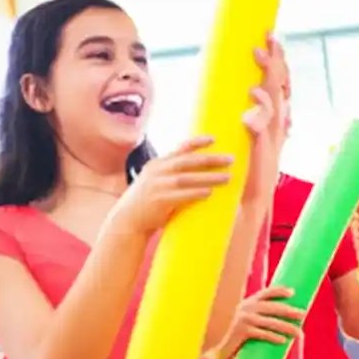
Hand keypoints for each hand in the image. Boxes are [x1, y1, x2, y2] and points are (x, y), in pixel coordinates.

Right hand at [107, 136, 233, 236]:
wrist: (128, 219)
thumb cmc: (149, 200)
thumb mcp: (156, 180)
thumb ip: (172, 173)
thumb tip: (200, 170)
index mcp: (158, 164)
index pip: (179, 149)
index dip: (197, 142)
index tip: (214, 139)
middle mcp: (157, 171)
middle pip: (187, 161)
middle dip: (210, 159)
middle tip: (230, 159)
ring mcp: (157, 185)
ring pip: (187, 178)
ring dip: (209, 177)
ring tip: (227, 177)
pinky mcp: (159, 201)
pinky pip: (181, 195)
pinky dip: (196, 193)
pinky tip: (209, 193)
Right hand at [228, 285, 305, 346]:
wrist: (212, 343)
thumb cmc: (230, 333)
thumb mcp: (242, 320)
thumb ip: (256, 317)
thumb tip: (280, 322)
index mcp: (247, 303)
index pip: (266, 293)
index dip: (279, 291)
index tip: (292, 292)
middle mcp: (246, 308)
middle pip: (272, 307)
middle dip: (289, 310)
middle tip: (303, 314)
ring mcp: (244, 319)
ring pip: (271, 322)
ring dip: (287, 327)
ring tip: (299, 333)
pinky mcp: (241, 332)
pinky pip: (261, 333)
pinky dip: (273, 337)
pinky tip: (283, 341)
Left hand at [242, 35, 288, 204]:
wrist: (251, 196)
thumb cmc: (247, 166)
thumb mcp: (250, 136)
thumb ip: (250, 118)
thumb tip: (241, 101)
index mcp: (274, 118)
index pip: (278, 83)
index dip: (277, 61)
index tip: (270, 37)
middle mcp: (277, 123)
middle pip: (281, 85)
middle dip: (276, 60)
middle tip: (269, 36)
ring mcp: (272, 135)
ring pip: (275, 98)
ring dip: (268, 75)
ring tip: (258, 54)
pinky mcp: (263, 148)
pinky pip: (263, 124)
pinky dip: (260, 109)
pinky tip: (253, 94)